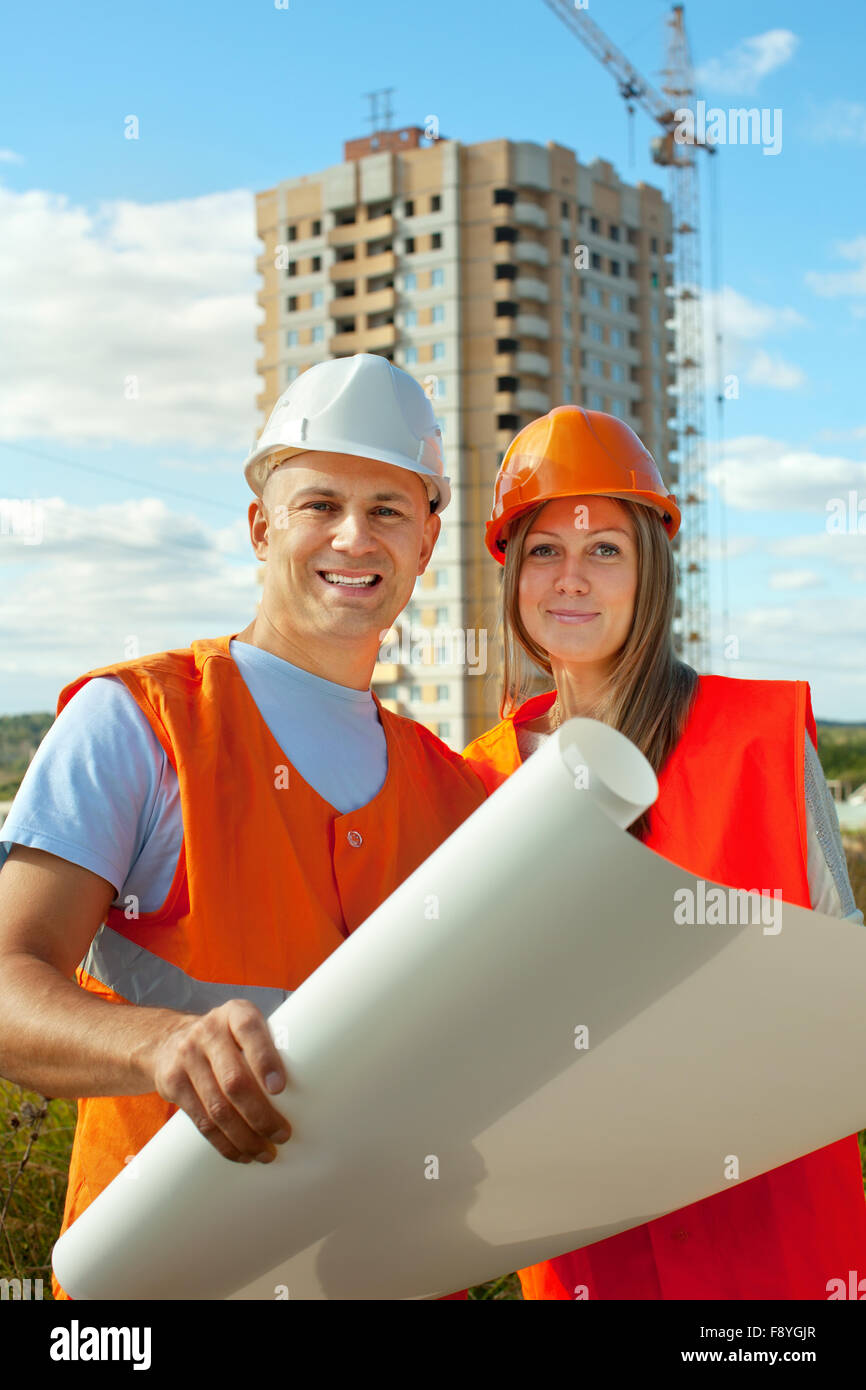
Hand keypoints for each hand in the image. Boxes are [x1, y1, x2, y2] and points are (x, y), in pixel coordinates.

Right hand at [150, 999, 290, 1162]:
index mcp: (235, 1014)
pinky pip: (201, 1121)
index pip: (250, 1031)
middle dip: (260, 1114)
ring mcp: (187, 1057)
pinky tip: (241, 1153)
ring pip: (217, 1108)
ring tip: (265, 1152)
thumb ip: (270, 1045)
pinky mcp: (173, 1083)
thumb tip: (318, 1082)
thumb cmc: (227, 1039)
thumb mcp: (244, 1028)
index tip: (280, 1087)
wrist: (170, 1040)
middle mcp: (209, 1031)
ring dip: (244, 1136)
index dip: (265, 1059)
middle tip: (282, 1135)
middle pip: (234, 1080)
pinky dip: (223, 1143)